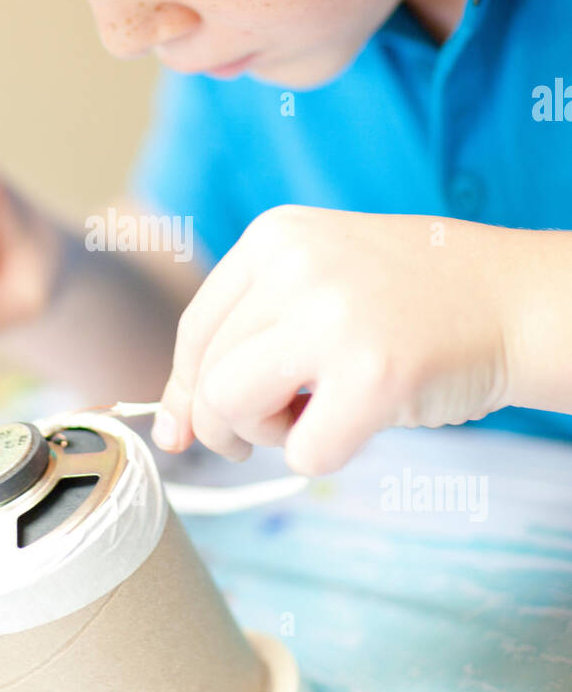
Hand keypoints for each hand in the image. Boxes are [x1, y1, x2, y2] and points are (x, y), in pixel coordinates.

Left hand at [152, 205, 510, 474]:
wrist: (517, 302)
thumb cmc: (418, 304)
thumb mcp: (323, 280)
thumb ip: (252, 332)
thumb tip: (174, 426)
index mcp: (276, 235)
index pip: (195, 328)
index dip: (184, 389)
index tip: (186, 428)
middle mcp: (294, 265)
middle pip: (207, 373)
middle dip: (228, 423)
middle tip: (275, 429)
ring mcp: (332, 315)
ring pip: (232, 407)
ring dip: (268, 435)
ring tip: (317, 414)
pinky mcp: (371, 373)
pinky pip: (301, 452)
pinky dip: (321, 457)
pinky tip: (360, 422)